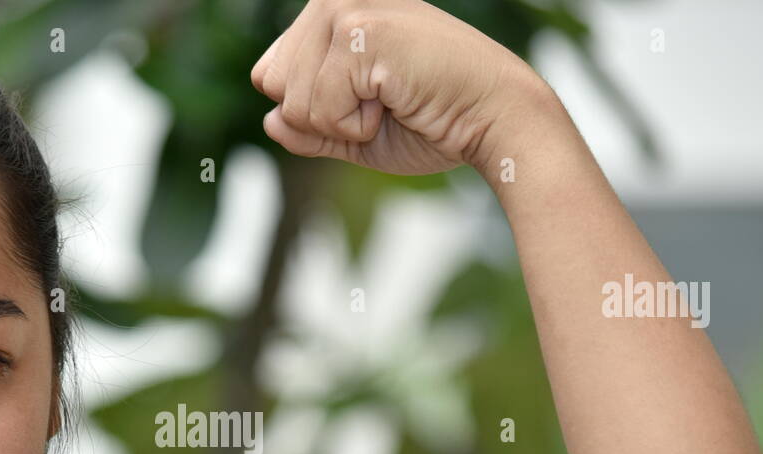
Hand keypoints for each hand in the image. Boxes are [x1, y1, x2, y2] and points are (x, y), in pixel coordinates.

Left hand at [250, 0, 552, 177]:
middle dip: (323, 117)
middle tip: (381, 102)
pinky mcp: (359, 31)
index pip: (269, 74)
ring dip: (343, 123)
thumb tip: (270, 121)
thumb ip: (308, 128)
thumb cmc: (433, 122)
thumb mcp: (354, 132)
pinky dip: (357, 126)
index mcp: (330, 14)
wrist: (493, 119)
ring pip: (292, 103)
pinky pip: (319, 110)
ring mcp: (345, 8)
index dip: (313, 111)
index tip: (367, 100)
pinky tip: (396, 101)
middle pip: (273, 87)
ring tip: (392, 99)